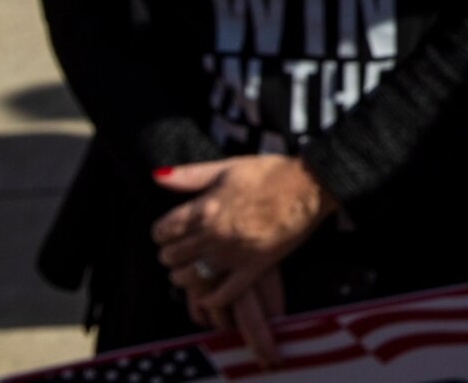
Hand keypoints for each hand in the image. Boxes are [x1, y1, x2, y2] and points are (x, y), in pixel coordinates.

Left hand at [153, 154, 332, 352]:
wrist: (311, 185)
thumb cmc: (271, 172)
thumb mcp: (228, 167)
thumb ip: (190, 175)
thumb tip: (156, 176)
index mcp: (205, 208)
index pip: (162, 231)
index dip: (161, 233)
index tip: (168, 233)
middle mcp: (214, 234)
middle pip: (171, 256)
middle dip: (170, 254)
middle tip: (179, 250)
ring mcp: (233, 254)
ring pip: (190, 278)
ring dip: (184, 277)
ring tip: (190, 270)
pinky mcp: (254, 268)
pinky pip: (223, 295)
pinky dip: (211, 300)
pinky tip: (207, 296)